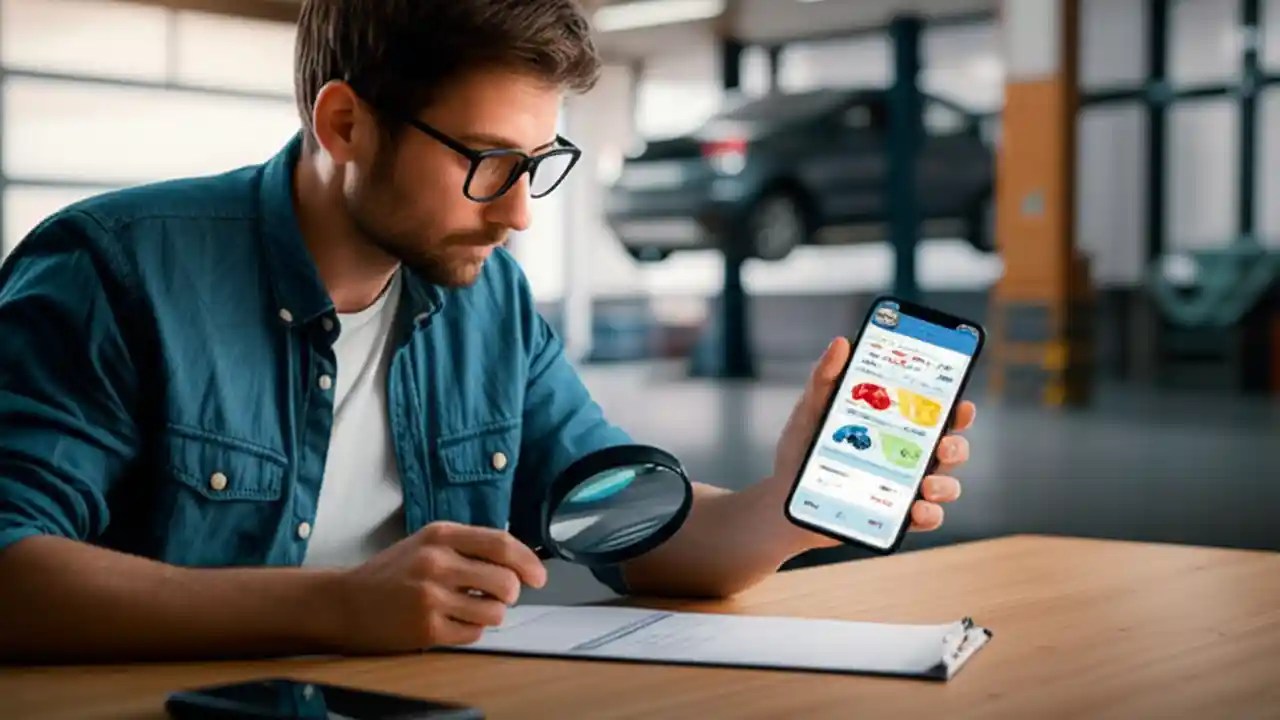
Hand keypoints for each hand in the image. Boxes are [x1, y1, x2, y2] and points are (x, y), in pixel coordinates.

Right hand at [332, 521, 546, 652]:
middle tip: (498, 595)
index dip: (528, 562)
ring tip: (469, 608)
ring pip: (494, 610)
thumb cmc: (391, 573)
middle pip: (505, 581)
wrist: (344, 602)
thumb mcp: (427, 544)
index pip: (501, 544)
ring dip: (490, 613)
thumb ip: (468, 546)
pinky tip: (449, 621)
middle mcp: (437, 562)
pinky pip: (474, 633)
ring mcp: (431, 596)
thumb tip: (518, 564)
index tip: (539, 577)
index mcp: (441, 535)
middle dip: (510, 592)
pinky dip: (470, 629)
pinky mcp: (427, 628)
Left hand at [770, 337, 976, 549]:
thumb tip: (841, 342)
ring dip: (946, 485)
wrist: (782, 498)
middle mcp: (909, 455)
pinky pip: (926, 518)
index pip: (937, 413)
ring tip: (927, 484)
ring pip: (946, 485)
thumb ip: (825, 378)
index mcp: (897, 425)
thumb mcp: (811, 409)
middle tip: (943, 444)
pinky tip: (915, 510)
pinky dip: (928, 515)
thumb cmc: (802, 449)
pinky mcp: (895, 517)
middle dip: (957, 445)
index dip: (958, 408)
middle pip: (952, 447)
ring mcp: (906, 488)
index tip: (962, 404)